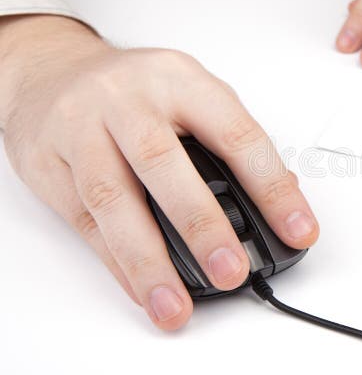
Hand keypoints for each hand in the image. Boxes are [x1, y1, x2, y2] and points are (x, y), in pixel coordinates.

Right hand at [0, 15, 318, 329]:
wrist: (53, 69)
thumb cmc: (137, 88)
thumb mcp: (191, 92)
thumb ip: (229, 141)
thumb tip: (280, 199)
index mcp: (182, 80)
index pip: (237, 135)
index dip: (272, 187)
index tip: (299, 230)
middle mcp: (130, 100)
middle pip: (165, 165)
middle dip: (203, 226)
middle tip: (231, 272)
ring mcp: (83, 130)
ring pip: (114, 200)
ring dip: (149, 261)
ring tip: (175, 305)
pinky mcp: (50, 163)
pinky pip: (85, 221)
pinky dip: (116, 263)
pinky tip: (143, 288)